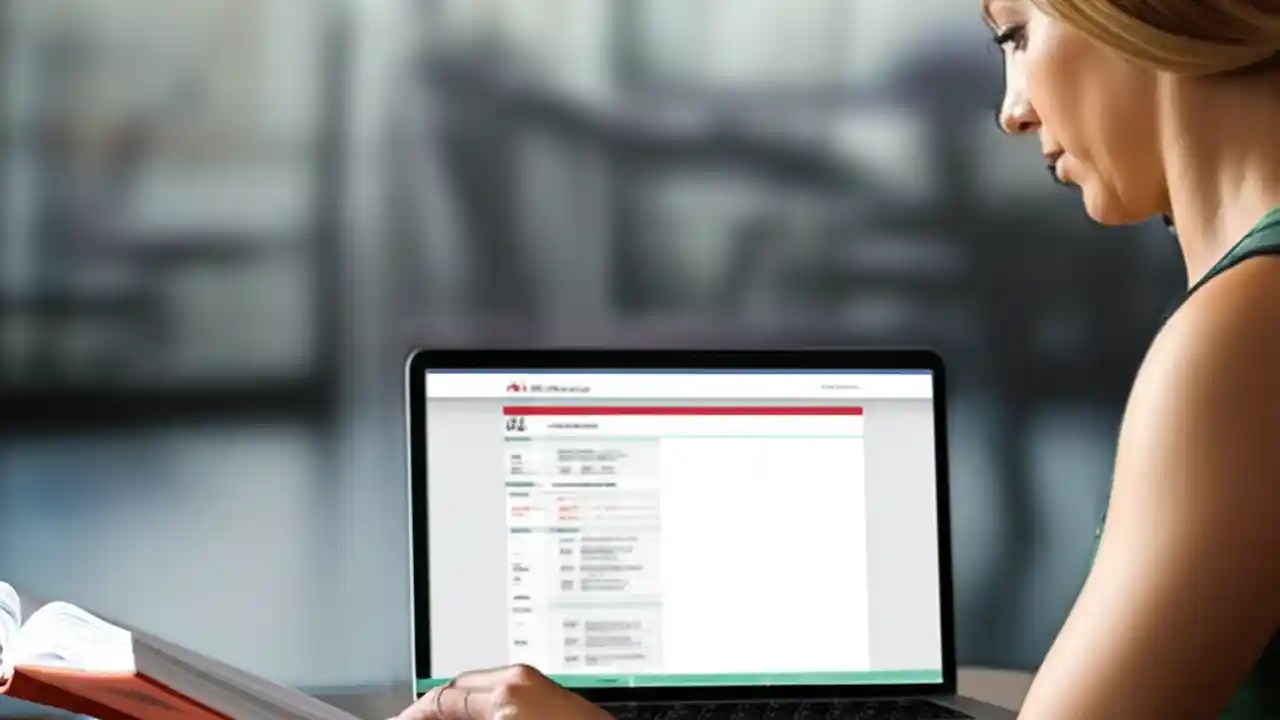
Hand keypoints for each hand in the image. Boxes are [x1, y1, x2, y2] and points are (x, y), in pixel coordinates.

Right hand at [397, 665, 613, 719]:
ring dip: (457, 705)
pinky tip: (477, 719)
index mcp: (504, 695)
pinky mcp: (547, 689)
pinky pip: (502, 688)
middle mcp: (519, 680)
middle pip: (457, 686)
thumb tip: (433, 718)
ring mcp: (535, 682)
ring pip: (479, 685)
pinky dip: (482, 703)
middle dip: (433, 708)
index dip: (415, 713)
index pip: (440, 700)